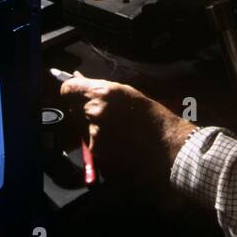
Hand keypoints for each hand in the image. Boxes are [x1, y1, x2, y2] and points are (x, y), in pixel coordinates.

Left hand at [59, 73, 197, 183]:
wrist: (169, 147)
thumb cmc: (154, 118)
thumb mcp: (128, 94)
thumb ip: (102, 90)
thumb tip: (80, 82)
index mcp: (103, 93)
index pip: (68, 89)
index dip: (70, 91)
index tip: (74, 94)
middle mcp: (95, 112)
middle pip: (74, 109)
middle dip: (85, 112)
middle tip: (109, 117)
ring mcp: (94, 134)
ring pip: (83, 128)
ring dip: (94, 130)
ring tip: (120, 133)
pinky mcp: (97, 154)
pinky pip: (92, 145)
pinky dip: (102, 145)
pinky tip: (121, 144)